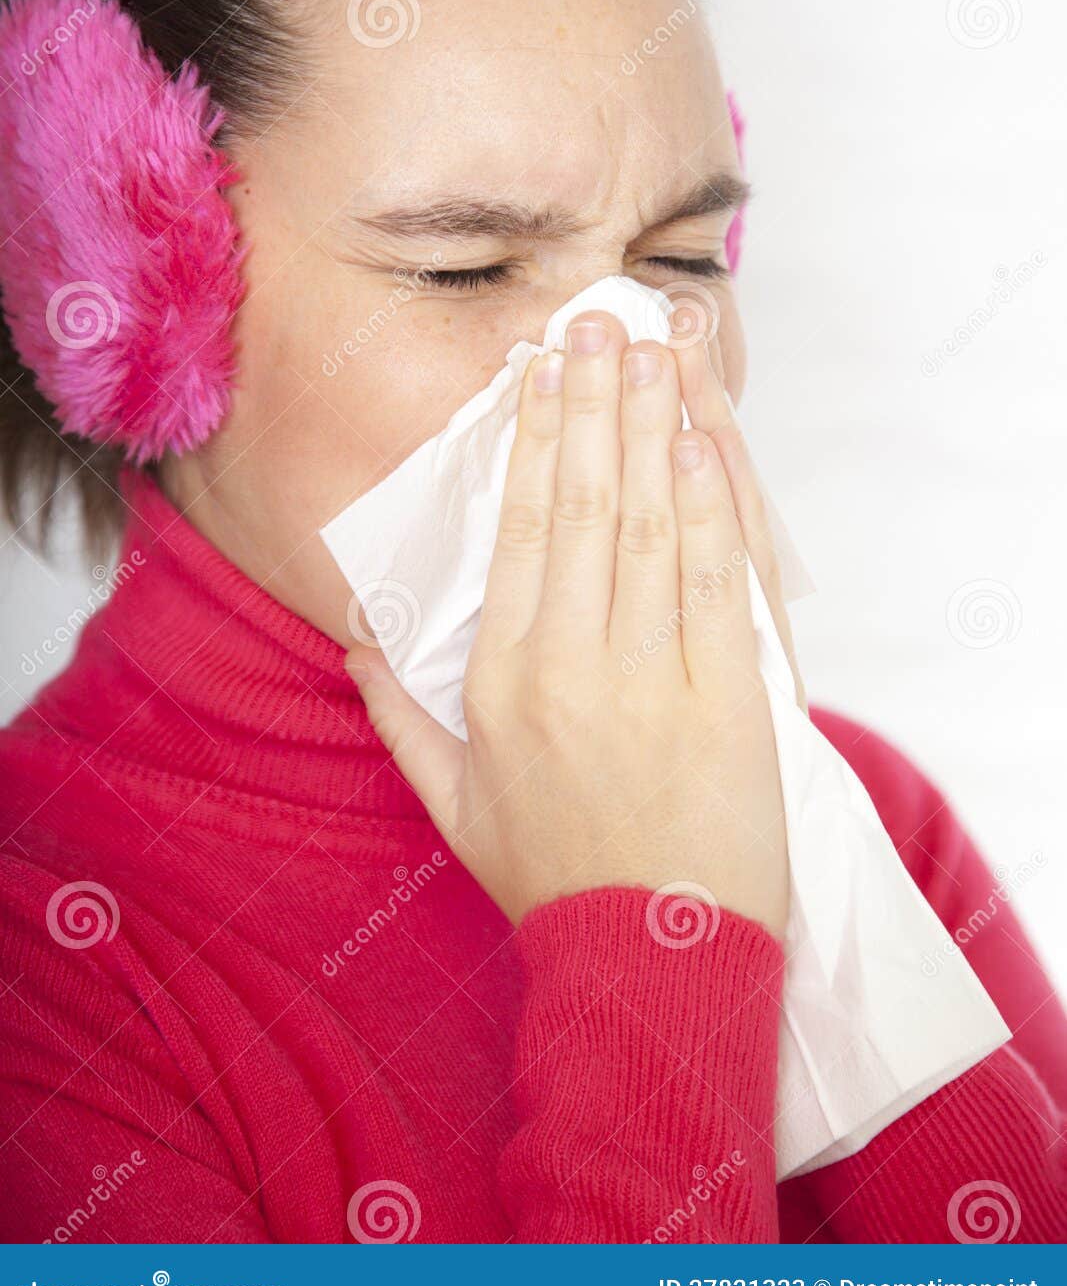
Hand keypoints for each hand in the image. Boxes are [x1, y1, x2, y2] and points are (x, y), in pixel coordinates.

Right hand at [346, 309, 791, 938]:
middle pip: (583, 509)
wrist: (652, 960)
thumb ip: (400, 718)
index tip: (541, 376)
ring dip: (651, 433)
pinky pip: (716, 585)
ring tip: (653, 354)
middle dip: (592, 408)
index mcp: (504, 683)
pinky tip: (701, 445)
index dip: (532, 444)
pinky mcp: (729, 701)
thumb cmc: (553, 879)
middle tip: (598, 325)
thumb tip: (357, 645)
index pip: (519, 535)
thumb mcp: (452, 805)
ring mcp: (655, 681)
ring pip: (649, 530)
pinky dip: (709, 509)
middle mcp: (574, 667)